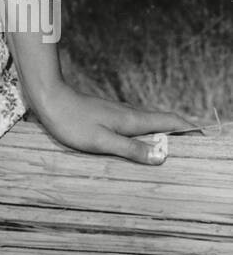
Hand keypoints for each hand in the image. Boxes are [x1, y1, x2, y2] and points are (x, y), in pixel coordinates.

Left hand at [31, 83, 195, 163]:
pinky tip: (142, 144)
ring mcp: (118, 114)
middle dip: (182, 133)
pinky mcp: (107, 116)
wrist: (49, 98)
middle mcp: (129, 114)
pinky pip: (136, 126)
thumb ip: (131, 149)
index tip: (206, 138)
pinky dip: (147, 134)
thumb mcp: (102, 141)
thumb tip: (162, 156)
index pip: (170, 122)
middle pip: (164, 122)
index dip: (190, 130)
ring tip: (175, 150)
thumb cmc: (72, 121)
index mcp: (132, 120)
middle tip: (196, 148)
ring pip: (150, 124)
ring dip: (165, 134)